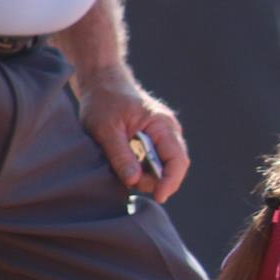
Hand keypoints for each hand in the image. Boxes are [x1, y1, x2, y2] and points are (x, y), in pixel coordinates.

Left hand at [75, 67, 189, 202]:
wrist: (102, 82)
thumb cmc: (103, 101)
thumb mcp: (105, 129)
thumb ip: (120, 155)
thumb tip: (134, 181)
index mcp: (162, 125)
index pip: (177, 160)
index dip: (171, 182)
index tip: (158, 197)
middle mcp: (169, 130)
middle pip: (175, 166)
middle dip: (156, 181)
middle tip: (128, 180)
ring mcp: (164, 135)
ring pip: (165, 166)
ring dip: (148, 175)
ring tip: (122, 166)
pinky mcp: (156, 139)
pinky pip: (157, 161)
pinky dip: (144, 168)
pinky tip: (126, 162)